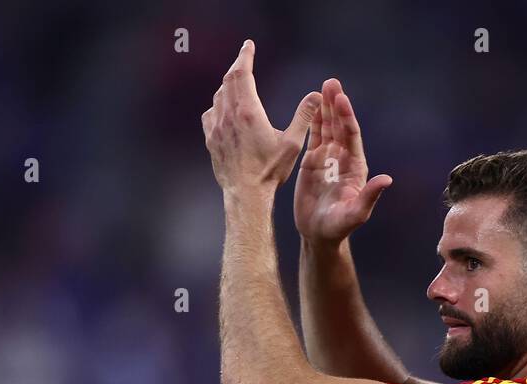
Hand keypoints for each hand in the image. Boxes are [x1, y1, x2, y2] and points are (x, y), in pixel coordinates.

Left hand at [202, 40, 320, 197]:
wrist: (246, 194)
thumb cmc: (270, 171)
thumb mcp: (293, 143)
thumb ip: (304, 116)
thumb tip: (316, 95)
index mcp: (249, 112)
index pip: (243, 73)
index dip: (245, 56)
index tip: (249, 45)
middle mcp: (229, 116)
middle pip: (228, 80)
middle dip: (237, 66)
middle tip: (244, 58)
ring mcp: (216, 128)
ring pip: (218, 96)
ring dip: (228, 85)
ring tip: (237, 81)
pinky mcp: (211, 140)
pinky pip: (210, 114)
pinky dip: (218, 104)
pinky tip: (223, 109)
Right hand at [294, 78, 392, 242]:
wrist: (319, 234)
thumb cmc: (339, 227)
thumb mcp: (357, 213)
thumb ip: (370, 196)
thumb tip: (387, 180)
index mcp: (355, 166)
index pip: (351, 135)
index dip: (347, 116)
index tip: (341, 99)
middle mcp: (342, 158)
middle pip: (339, 126)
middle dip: (335, 104)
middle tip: (331, 82)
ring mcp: (327, 159)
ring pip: (326, 128)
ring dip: (325, 108)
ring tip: (323, 86)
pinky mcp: (311, 162)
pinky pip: (313, 137)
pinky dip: (312, 121)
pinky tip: (311, 105)